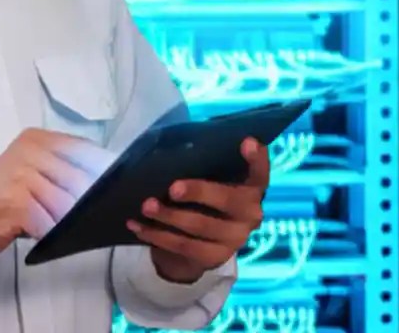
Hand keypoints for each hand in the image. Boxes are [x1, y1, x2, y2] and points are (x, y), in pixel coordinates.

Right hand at [0, 128, 114, 256]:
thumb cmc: (9, 193)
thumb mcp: (33, 167)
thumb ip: (63, 165)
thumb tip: (107, 175)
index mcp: (37, 138)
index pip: (81, 148)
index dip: (103, 166)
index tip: (122, 180)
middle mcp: (28, 151)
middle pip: (77, 175)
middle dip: (92, 196)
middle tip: (108, 209)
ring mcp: (20, 176)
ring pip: (66, 200)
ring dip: (76, 216)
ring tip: (85, 224)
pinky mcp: (15, 202)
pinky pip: (48, 219)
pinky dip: (56, 230)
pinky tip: (59, 235)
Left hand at [128, 137, 269, 282]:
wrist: (205, 244)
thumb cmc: (207, 199)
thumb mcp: (212, 181)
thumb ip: (206, 168)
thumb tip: (172, 149)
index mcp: (252, 189)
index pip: (260, 173)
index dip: (257, 159)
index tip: (247, 141)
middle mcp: (251, 214)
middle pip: (227, 201)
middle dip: (199, 192)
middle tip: (172, 188)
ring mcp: (235, 239)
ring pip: (199, 226)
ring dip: (169, 216)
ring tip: (146, 206)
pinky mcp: (214, 258)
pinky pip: (183, 247)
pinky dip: (157, 236)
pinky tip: (138, 226)